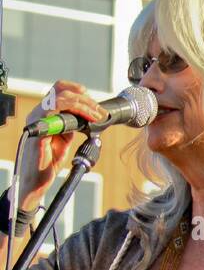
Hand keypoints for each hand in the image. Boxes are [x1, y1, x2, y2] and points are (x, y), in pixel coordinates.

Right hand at [17, 81, 106, 206]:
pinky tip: (88, 120)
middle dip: (86, 99)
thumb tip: (86, 117)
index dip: (75, 89)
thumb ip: (71, 126)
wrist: (38, 181)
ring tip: (96, 115)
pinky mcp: (40, 130)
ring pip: (60, 98)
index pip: (58, 90)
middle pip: (61, 91)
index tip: (92, 99)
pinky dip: (77, 112)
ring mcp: (38, 121)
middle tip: (100, 112)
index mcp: (45, 115)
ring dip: (84, 104)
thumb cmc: (49, 161)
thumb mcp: (65, 139)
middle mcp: (39, 114)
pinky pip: (56, 112)